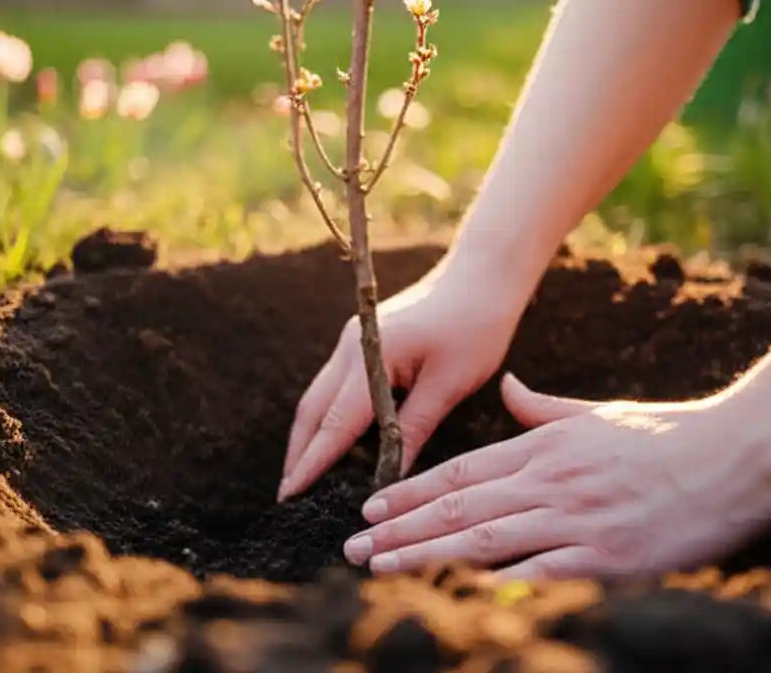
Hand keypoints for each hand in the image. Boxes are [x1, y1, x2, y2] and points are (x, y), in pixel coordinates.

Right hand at [279, 253, 527, 500]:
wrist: (483, 275)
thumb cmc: (476, 326)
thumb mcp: (450, 384)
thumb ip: (414, 429)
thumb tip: (391, 477)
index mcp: (373, 354)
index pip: (336, 422)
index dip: (313, 462)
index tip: (291, 495)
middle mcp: (352, 346)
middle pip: (313, 409)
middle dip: (298, 453)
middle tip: (287, 496)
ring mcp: (353, 341)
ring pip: (319, 397)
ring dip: (310, 436)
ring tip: (302, 477)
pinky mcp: (362, 341)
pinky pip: (336, 386)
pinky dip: (328, 417)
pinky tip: (333, 443)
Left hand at [341, 375, 770, 578]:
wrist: (739, 456)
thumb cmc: (671, 435)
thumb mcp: (600, 414)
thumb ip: (545, 409)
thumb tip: (509, 389)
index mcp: (547, 447)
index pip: (463, 471)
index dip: (412, 490)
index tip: (373, 505)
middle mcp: (552, 481)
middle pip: (459, 506)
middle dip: (400, 526)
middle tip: (356, 543)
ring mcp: (577, 519)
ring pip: (484, 538)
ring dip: (425, 553)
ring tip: (381, 565)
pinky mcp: (607, 556)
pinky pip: (539, 571)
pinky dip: (496, 582)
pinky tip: (456, 591)